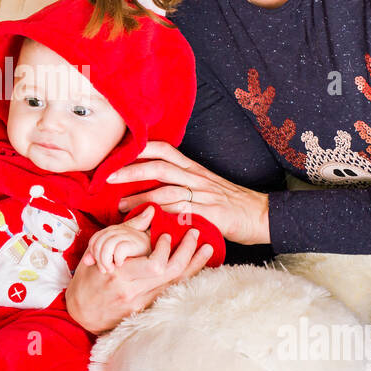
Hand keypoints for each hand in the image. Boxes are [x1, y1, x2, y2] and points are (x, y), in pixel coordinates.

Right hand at [65, 218, 213, 334]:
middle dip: (188, 252)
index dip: (166, 249)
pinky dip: (185, 277)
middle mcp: (135, 293)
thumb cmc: (87, 281)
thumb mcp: (98, 254)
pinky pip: (171, 291)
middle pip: (172, 274)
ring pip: (176, 284)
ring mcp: (143, 304)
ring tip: (206, 248)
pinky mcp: (147, 310)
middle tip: (195, 234)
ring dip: (194, 265)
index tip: (166, 234)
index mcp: (120, 276)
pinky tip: (195, 266)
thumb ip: (125, 232)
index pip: (155, 265)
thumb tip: (149, 210)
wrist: (81, 315)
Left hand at [106, 141, 269, 245]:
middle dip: (130, 170)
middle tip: (107, 177)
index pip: (164, 149)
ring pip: (165, 190)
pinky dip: (162, 216)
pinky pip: (182, 213)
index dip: (140, 148)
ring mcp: (203, 195)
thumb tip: (153, 183)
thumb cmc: (231, 203)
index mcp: (194, 169)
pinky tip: (148, 222)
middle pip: (159, 166)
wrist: (262, 215)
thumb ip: (182, 182)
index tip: (117, 153)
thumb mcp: (206, 186)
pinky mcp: (209, 214)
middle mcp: (196, 178)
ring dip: (140, 198)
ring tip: (120, 207)